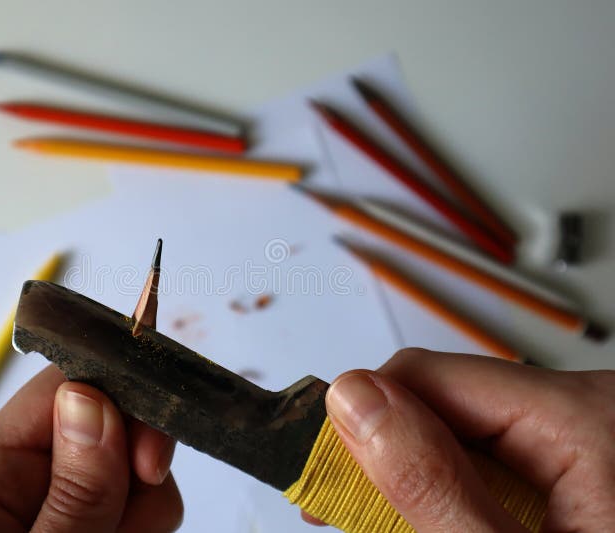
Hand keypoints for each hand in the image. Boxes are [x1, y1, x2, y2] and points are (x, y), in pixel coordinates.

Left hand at [0, 365, 182, 531]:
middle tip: (132, 526)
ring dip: (142, 510)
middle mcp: (9, 482)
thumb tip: (92, 396)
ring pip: (128, 475)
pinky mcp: (71, 527)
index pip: (62, 389)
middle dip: (137, 474)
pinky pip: (128, 508)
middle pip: (108, 430)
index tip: (154, 461)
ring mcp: (44, 508)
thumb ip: (74, 488)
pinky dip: (138, 524)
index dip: (121, 406)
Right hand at [303, 349, 614, 530]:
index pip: (426, 376)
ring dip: (423, 476)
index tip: (327, 483)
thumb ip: (434, 486)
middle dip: (392, 457)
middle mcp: (592, 406)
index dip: (363, 426)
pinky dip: (461, 488)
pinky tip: (449, 519)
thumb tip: (356, 401)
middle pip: (444, 399)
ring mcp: (590, 431)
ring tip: (400, 522)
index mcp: (587, 416)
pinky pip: (499, 451)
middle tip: (354, 515)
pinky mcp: (586, 456)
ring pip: (465, 426)